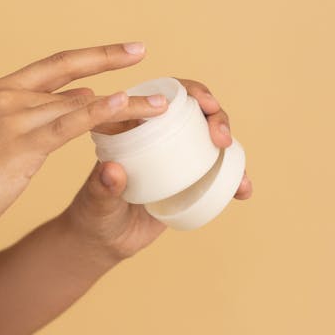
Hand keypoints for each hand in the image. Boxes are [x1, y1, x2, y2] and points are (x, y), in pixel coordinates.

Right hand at [0, 42, 169, 242]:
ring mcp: (13, 118)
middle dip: (109, 60)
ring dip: (123, 104)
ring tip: (159, 106)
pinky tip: (126, 107)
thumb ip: (36, 116)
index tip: (125, 51)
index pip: (55, 64)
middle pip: (70, 73)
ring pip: (79, 103)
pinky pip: (70, 125)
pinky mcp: (20, 145)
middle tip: (142, 50)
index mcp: (0, 91)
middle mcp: (7, 96)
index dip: (92, 55)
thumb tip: (79, 99)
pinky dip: (101, 114)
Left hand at [63, 77, 252, 260]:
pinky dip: (233, 179)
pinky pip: (215, 172)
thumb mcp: (95, 202)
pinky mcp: (187, 180)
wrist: (103, 241)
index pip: (163, 96)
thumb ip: (100, 188)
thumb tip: (112, 170)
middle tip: (222, 138)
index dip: (190, 92)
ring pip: (209, 139)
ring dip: (231, 146)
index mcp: (131, 127)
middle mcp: (157, 136)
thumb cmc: (92, 215)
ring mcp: (175, 157)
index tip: (206, 103)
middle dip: (216, 116)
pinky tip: (243, 191)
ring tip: (237, 168)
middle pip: (194, 112)